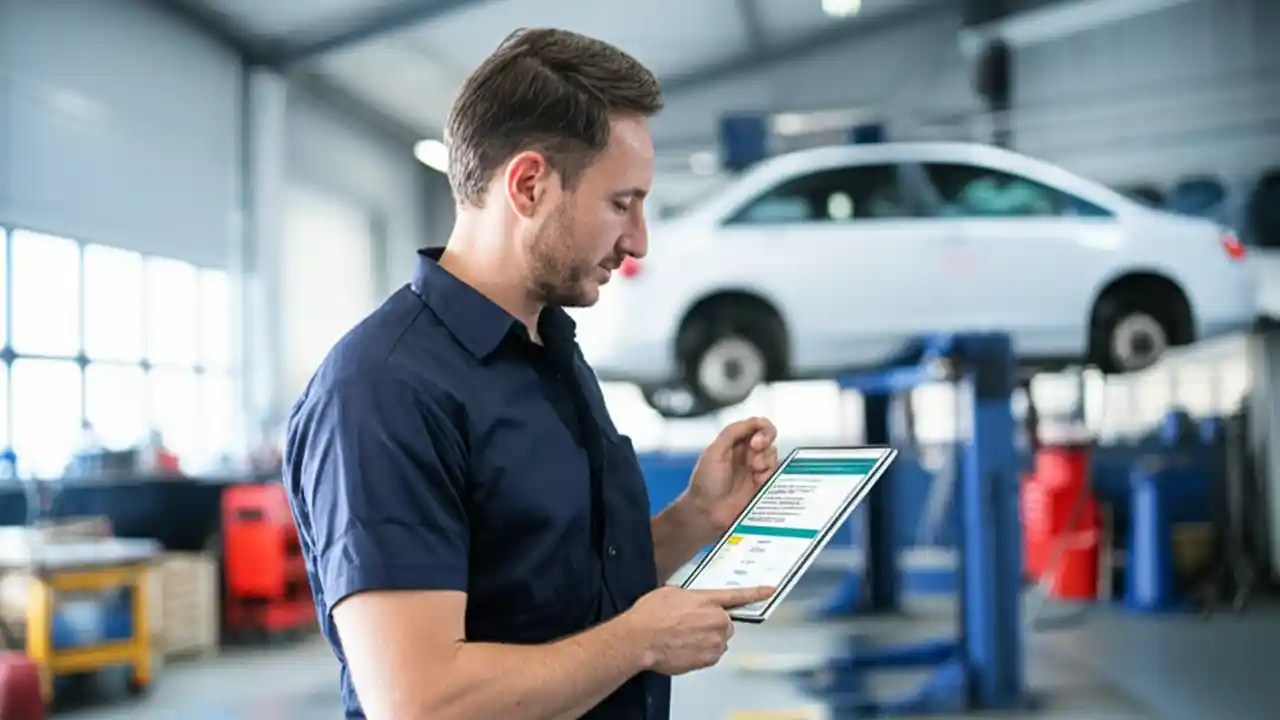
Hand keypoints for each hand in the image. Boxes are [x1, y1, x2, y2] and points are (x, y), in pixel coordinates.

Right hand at [624, 585, 773, 675]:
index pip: (738, 595)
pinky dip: (702, 653)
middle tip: (690, 625)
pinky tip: (683, 648)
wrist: (640, 639)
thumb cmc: (651, 616)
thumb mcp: (671, 593)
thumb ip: (691, 597)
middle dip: (712, 623)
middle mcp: (716, 620)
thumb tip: (692, 602)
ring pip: (718, 640)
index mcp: (708, 600)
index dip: (756, 592)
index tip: (769, 590)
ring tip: (683, 638)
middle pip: (725, 623)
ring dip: (707, 639)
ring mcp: (715, 641)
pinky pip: (711, 655)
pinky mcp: (709, 658)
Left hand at [684, 417, 779, 537]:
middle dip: (765, 441)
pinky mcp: (764, 486)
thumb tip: (756, 421)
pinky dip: (771, 473)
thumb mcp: (714, 451)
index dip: (761, 428)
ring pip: (773, 455)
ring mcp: (756, 470)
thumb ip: (733, 432)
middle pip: (768, 438)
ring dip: (766, 459)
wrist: (707, 512)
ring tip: (755, 470)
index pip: (756, 426)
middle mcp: (747, 454)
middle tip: (756, 449)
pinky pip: (777, 473)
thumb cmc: (706, 483)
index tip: (756, 438)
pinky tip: (760, 480)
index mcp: (734, 443)